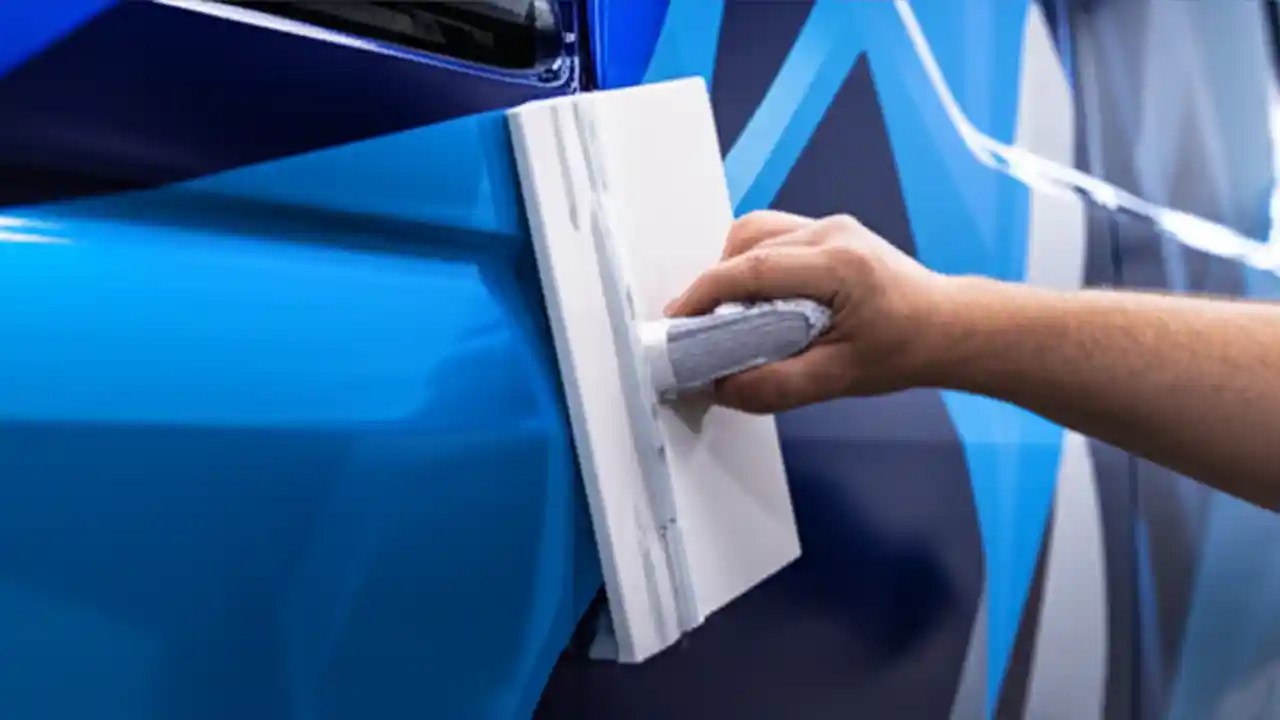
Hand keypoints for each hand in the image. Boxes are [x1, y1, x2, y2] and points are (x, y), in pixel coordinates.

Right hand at [664, 210, 954, 412]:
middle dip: (714, 283)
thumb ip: (776, 385)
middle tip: (700, 326)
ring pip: (755, 233)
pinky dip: (752, 265)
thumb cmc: (905, 348)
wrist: (945, 327)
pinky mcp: (827, 231)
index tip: (680, 319)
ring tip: (728, 316)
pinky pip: (772, 237)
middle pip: (747, 243)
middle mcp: (833, 233)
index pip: (754, 268)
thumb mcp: (838, 379)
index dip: (706, 292)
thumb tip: (723, 386)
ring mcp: (831, 226)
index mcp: (839, 265)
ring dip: (731, 271)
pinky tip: (755, 300)